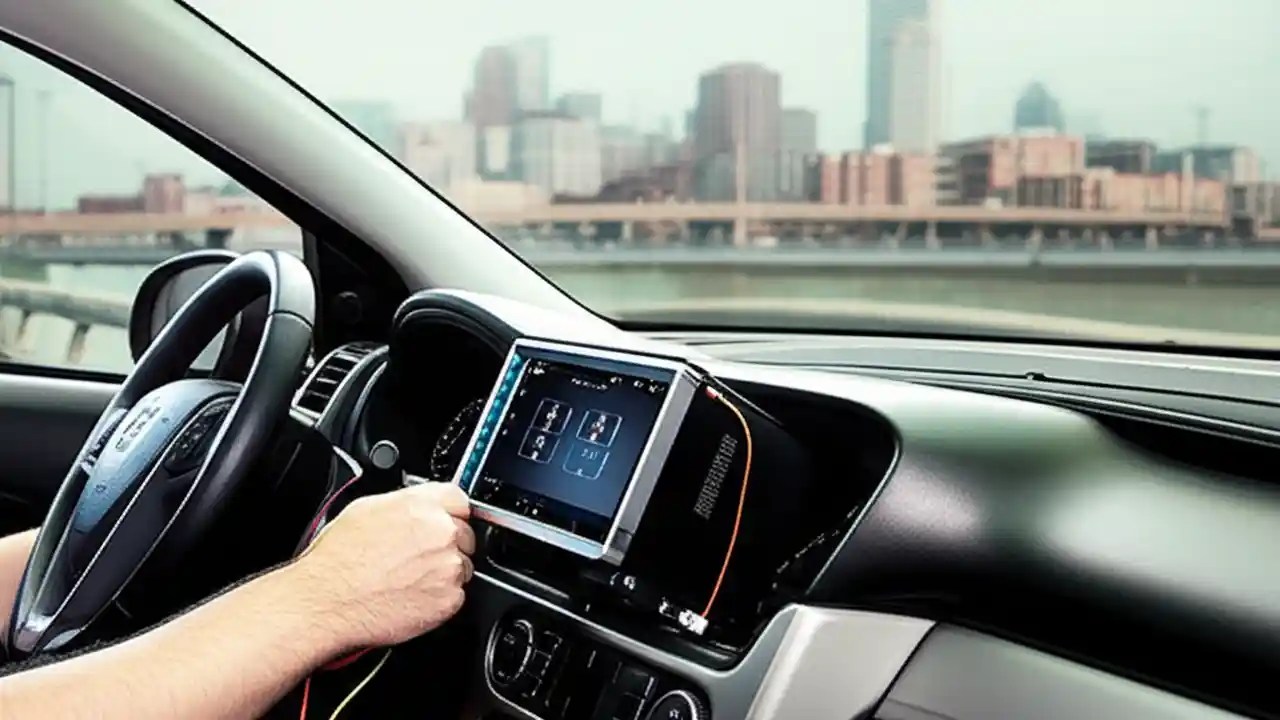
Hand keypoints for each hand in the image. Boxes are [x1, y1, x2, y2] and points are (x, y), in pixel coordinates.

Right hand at [293, 481, 475, 649]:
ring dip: (444, 572)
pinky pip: (456, 595)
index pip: (459, 499)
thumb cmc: (337, 561)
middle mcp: (441, 533)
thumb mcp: (366, 510)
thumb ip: (405, 505)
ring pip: (462, 566)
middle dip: (447, 544)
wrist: (327, 602)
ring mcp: (449, 567)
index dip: (450, 513)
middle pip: (464, 533)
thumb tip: (416, 507)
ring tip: (408, 580)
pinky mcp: (450, 599)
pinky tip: (411, 597)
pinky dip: (440, 599)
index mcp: (422, 506)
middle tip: (418, 558)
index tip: (444, 522)